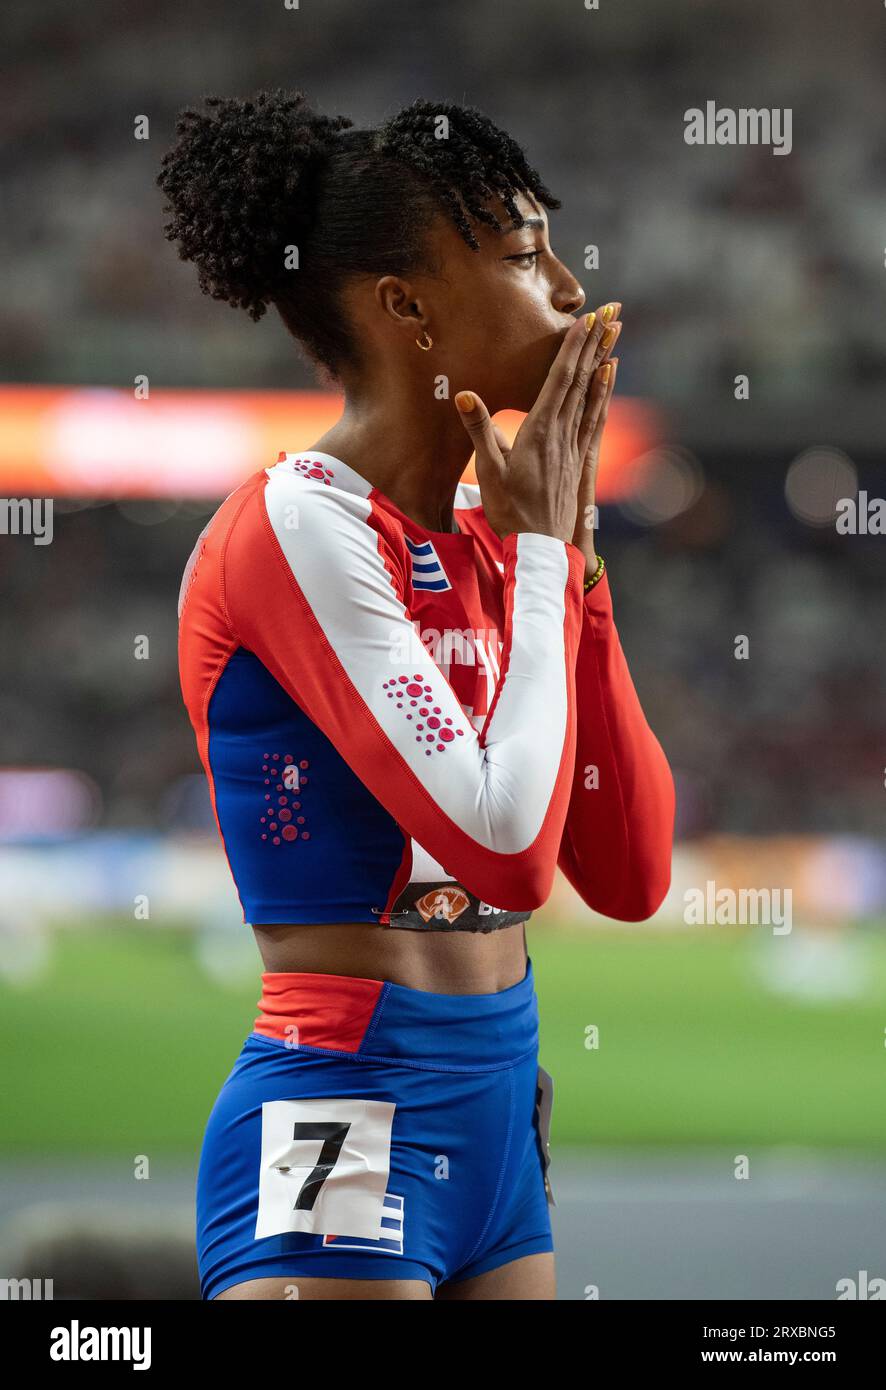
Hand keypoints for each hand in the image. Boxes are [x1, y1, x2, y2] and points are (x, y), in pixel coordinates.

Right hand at [454, 303, 621, 545]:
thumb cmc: (510, 511)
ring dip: (601, 362)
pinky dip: (601, 393)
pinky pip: (593, 417)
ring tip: (614, 334)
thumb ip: (479, 430)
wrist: (539, 546)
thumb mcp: (488, 472)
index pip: (560, 380)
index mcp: (540, 431)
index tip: (587, 320)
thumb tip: (465, 394)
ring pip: (591, 395)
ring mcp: (573, 446)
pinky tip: (606, 378)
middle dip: (594, 344)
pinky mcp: (576, 459)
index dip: (574, 348)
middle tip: (610, 312)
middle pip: (581, 380)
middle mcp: (562, 434)